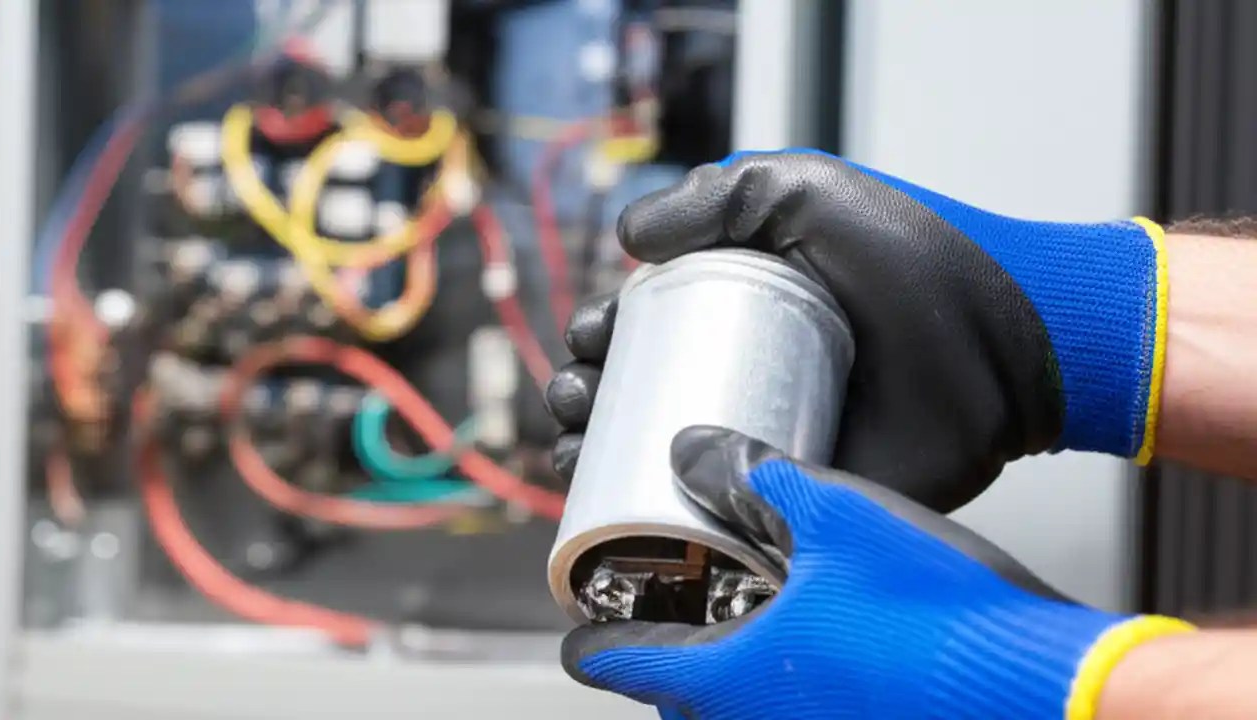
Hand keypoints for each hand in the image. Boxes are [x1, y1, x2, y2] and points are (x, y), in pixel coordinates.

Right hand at [546, 150, 1165, 511]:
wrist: (1005, 343)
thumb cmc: (917, 258)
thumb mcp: (809, 193)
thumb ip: (718, 195)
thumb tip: (627, 240)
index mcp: (743, 303)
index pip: (647, 321)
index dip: (603, 333)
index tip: (591, 340)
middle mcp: (749, 370)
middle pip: (639, 389)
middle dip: (585, 393)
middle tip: (580, 396)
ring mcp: (770, 433)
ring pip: (659, 455)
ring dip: (598, 454)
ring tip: (579, 448)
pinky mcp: (796, 491)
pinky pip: (714, 510)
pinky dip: (655, 514)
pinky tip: (615, 506)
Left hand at [562, 426, 1192, 719]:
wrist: (1050, 690)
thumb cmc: (943, 616)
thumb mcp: (839, 518)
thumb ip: (757, 479)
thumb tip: (697, 450)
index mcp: (728, 679)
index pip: (616, 664)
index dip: (591, 637)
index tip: (581, 627)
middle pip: (674, 698)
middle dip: (664, 653)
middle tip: (672, 609)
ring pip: (736, 712)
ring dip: (726, 671)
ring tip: (748, 615)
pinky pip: (794, 716)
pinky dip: (786, 684)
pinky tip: (826, 642)